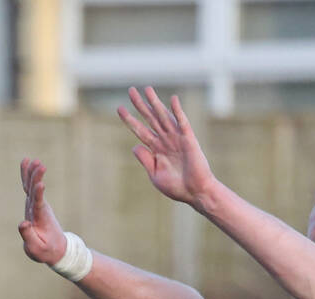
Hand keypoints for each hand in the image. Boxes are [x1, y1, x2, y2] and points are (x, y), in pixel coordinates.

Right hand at [18, 158, 69, 264]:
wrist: (56, 249)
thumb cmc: (45, 250)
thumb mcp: (36, 249)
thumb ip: (29, 236)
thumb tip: (23, 223)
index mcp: (40, 220)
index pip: (39, 205)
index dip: (39, 195)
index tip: (40, 184)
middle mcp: (39, 210)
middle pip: (36, 192)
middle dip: (36, 178)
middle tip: (39, 165)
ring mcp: (37, 206)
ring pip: (32, 187)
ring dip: (33, 174)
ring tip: (33, 160)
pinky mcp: (34, 205)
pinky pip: (29, 188)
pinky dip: (28, 176)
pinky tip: (28, 164)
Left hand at [116, 86, 216, 207]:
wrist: (195, 193)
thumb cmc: (177, 187)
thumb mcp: (155, 175)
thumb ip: (145, 160)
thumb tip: (134, 145)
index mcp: (156, 149)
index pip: (140, 131)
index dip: (130, 120)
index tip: (119, 108)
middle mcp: (165, 140)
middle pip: (150, 118)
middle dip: (140, 105)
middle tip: (130, 91)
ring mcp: (177, 138)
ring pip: (163, 117)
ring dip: (155, 103)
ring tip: (147, 89)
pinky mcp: (189, 140)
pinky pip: (182, 123)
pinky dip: (177, 111)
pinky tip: (172, 100)